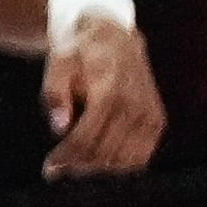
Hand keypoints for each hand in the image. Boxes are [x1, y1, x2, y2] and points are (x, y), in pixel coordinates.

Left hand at [42, 15, 165, 176]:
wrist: (116, 36)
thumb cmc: (81, 51)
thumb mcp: (58, 61)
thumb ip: (55, 92)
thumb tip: (59, 129)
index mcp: (110, 90)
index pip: (87, 138)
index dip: (66, 158)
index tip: (49, 170)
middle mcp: (135, 105)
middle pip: (103, 154)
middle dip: (77, 165)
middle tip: (58, 166)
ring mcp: (149, 115)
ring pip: (123, 161)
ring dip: (97, 168)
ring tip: (76, 161)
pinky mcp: (157, 121)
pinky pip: (140, 157)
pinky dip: (119, 164)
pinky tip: (99, 158)